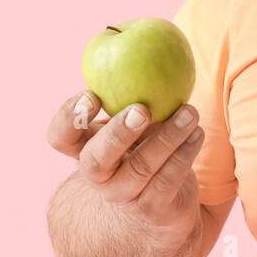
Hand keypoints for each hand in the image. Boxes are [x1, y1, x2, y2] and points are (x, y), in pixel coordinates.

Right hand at [46, 89, 204, 247]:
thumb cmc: (144, 147)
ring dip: (168, 137)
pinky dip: (184, 154)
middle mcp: (98, 175)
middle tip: (142, 109)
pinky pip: (168, 179)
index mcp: (86, 148)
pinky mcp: (152, 207)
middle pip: (95, 160)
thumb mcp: (133, 123)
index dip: (68, 118)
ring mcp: (124, 195)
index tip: (91, 95)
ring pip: (141, 167)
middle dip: (117, 133)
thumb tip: (147, 49)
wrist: (165, 202)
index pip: (59, 137)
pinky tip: (197, 133)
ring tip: (189, 113)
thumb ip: (130, 97)